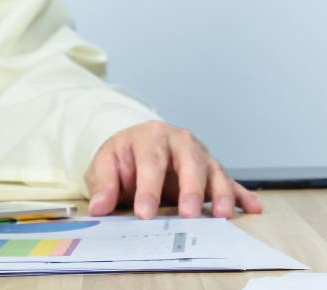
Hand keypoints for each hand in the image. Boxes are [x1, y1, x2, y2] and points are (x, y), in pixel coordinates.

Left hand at [85, 120, 262, 218]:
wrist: (137, 147)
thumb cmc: (123, 157)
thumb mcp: (105, 165)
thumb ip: (103, 184)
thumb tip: (99, 207)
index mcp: (150, 136)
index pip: (150, 161)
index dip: (148, 188)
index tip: (144, 213)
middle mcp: (180, 142)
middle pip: (189, 162)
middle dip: (190, 189)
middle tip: (188, 214)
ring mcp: (200, 155)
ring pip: (214, 172)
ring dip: (221, 193)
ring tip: (222, 215)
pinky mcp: (213, 171)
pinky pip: (231, 183)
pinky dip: (242, 195)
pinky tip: (253, 207)